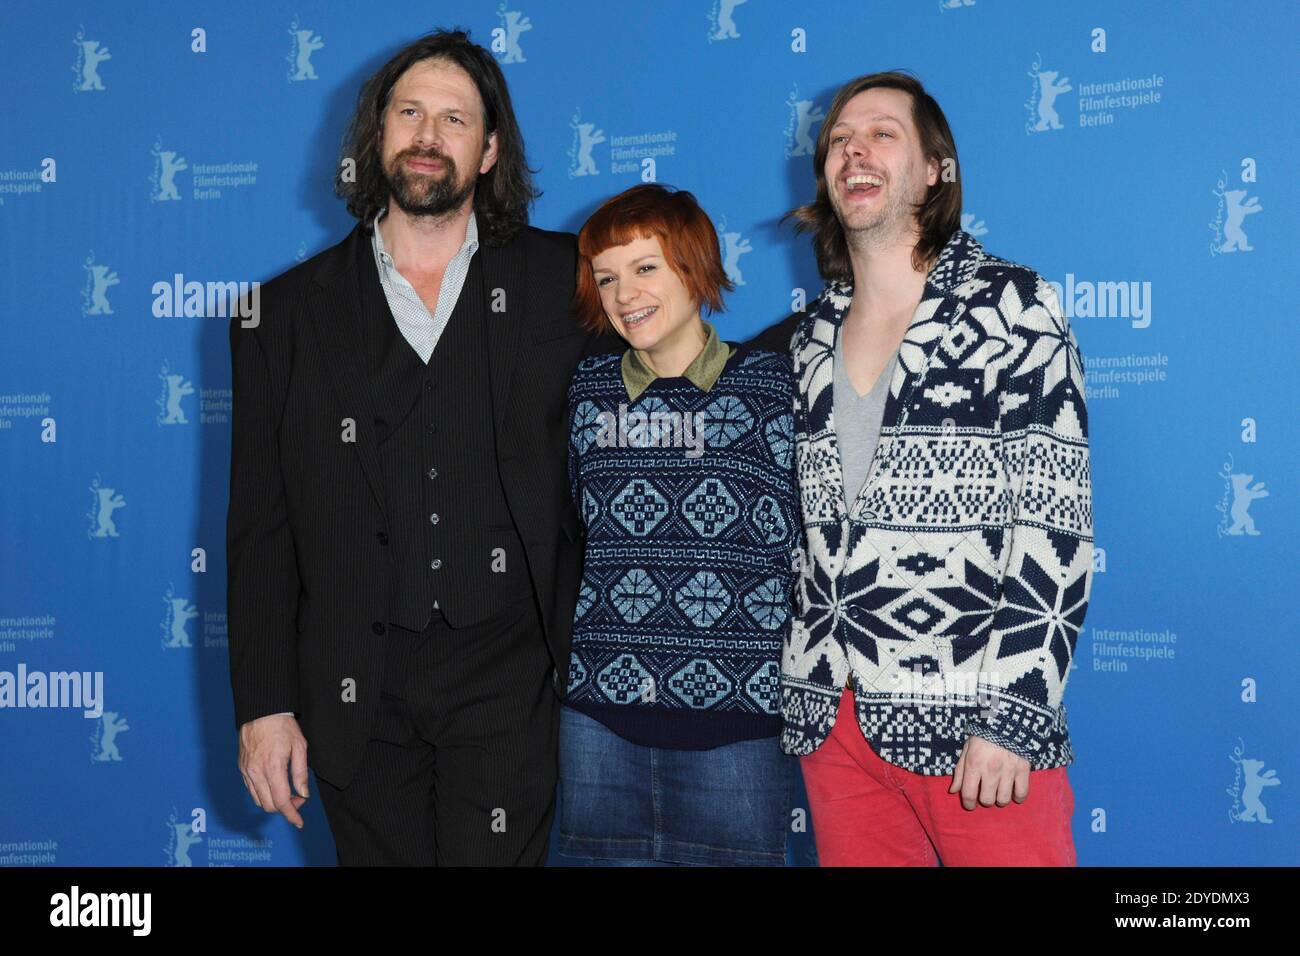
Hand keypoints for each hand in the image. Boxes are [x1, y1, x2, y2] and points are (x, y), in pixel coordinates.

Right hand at [239, 713, 309, 827]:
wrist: (261, 711)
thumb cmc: (283, 726)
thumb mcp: (300, 747)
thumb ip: (300, 773)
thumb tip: (303, 794)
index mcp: (273, 767)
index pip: (281, 802)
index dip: (292, 815)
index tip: (299, 821)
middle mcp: (256, 772)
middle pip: (269, 806)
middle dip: (285, 808)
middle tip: (298, 798)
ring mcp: (247, 771)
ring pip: (258, 800)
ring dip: (273, 802)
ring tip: (287, 791)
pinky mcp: (242, 768)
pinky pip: (251, 790)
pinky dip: (263, 794)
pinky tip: (273, 785)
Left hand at [949, 734, 1029, 809]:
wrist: (1007, 720)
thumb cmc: (983, 735)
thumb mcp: (966, 749)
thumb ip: (959, 771)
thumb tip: (953, 791)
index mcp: (973, 764)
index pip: (969, 794)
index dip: (968, 804)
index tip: (970, 805)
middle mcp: (990, 770)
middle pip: (987, 800)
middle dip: (985, 800)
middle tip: (986, 794)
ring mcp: (1008, 771)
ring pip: (1004, 799)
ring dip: (1000, 799)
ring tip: (999, 792)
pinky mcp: (1023, 769)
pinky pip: (1022, 792)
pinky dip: (1018, 797)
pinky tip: (1014, 793)